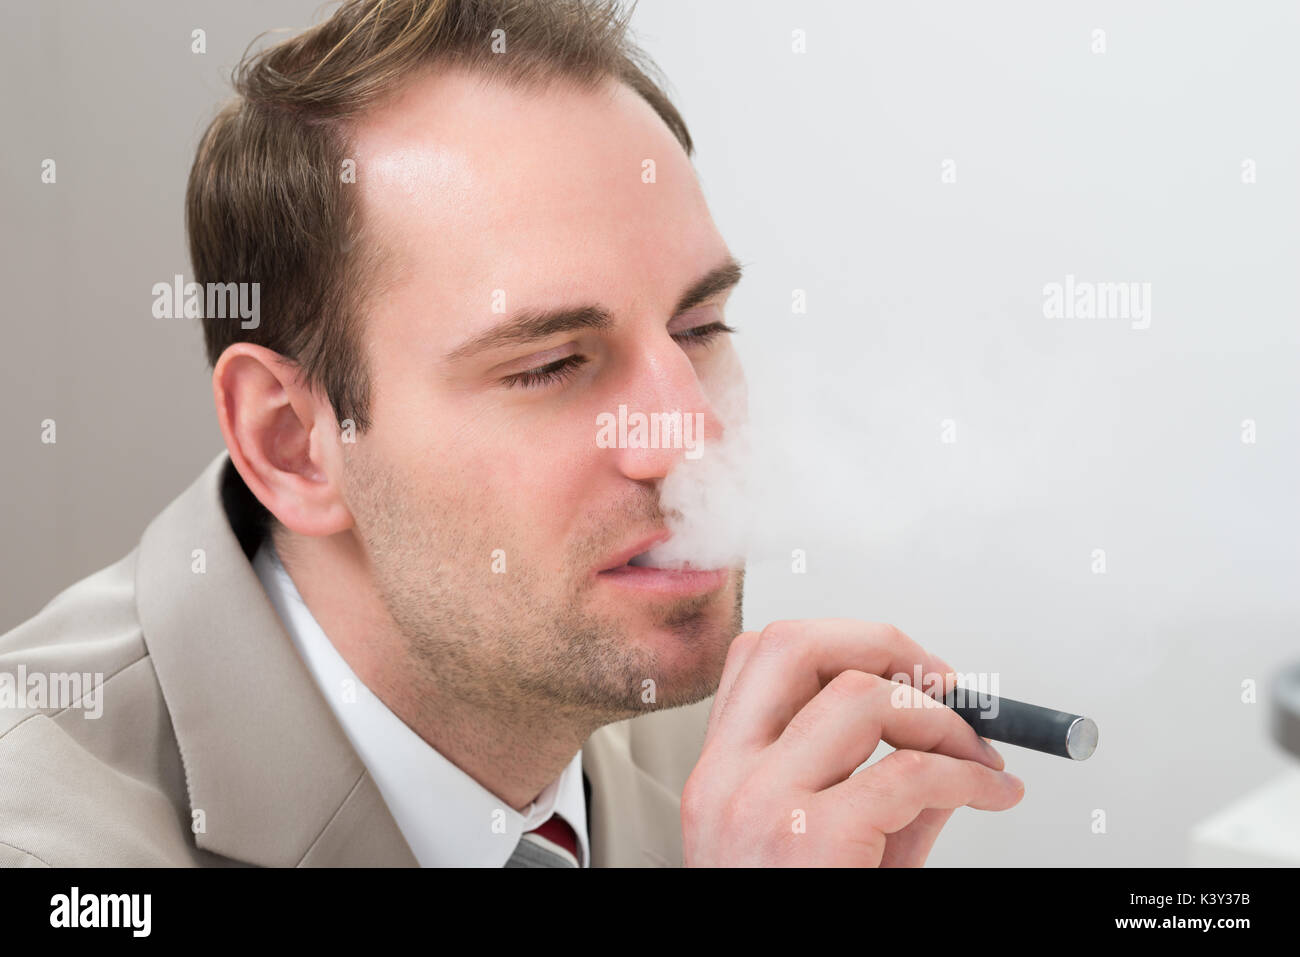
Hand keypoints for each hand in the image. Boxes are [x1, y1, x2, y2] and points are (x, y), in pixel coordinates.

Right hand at [681, 619, 1023, 865]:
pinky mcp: (811, 839)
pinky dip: (970, 775)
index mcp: (719, 772)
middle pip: (794, 645)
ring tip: (971, 754)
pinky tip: (988, 793)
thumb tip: (942, 755)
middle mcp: (727, 777)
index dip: (838, 640)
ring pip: (860, 695)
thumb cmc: (793, 924)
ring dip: (940, 718)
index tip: (897, 666)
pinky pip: (911, 773)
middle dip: (885, 644)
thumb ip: (875, 797)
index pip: (758, 657)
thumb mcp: (822, 855)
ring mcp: (761, 803)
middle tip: (943, 682)